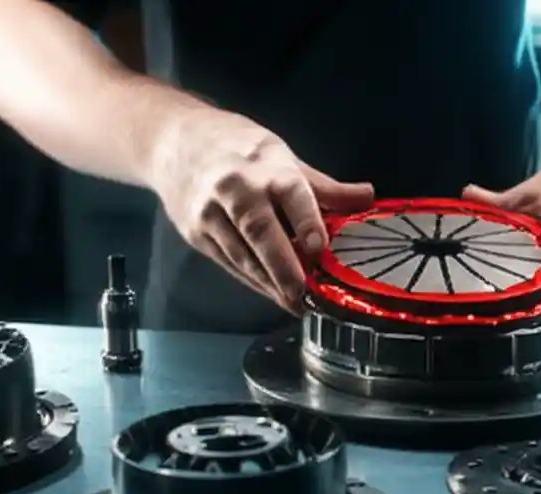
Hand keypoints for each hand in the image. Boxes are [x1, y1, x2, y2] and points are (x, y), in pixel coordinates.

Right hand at [149, 109, 373, 312]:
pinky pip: (230, 264)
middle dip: (284, 267)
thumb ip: (324, 186)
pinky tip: (272, 293)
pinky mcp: (197, 234)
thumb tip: (367, 197)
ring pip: (243, 255)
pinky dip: (253, 281)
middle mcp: (235, 189)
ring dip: (271, 284)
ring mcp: (211, 214)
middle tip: (305, 295)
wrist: (173, 142)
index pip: (290, 192)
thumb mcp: (283, 156)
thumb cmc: (237, 148)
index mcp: (265, 166)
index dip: (306, 220)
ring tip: (296, 304)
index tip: (320, 247)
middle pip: (260, 231)